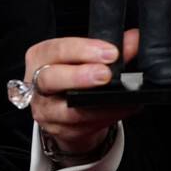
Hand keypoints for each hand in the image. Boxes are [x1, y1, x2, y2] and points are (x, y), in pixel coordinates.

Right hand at [21, 32, 140, 155]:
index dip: (82, 50)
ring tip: (120, 96)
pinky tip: (122, 108)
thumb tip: (133, 40)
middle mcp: (37, 84)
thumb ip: (108, 48)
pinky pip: (82, 126)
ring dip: (97, 104)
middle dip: (79, 76)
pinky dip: (106, 117)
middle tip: (105, 75)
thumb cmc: (72, 77)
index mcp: (40, 58)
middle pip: (50, 79)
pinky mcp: (58, 130)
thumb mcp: (86, 58)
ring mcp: (45, 109)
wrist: (64, 109)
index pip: (55, 50)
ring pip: (66, 110)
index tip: (110, 52)